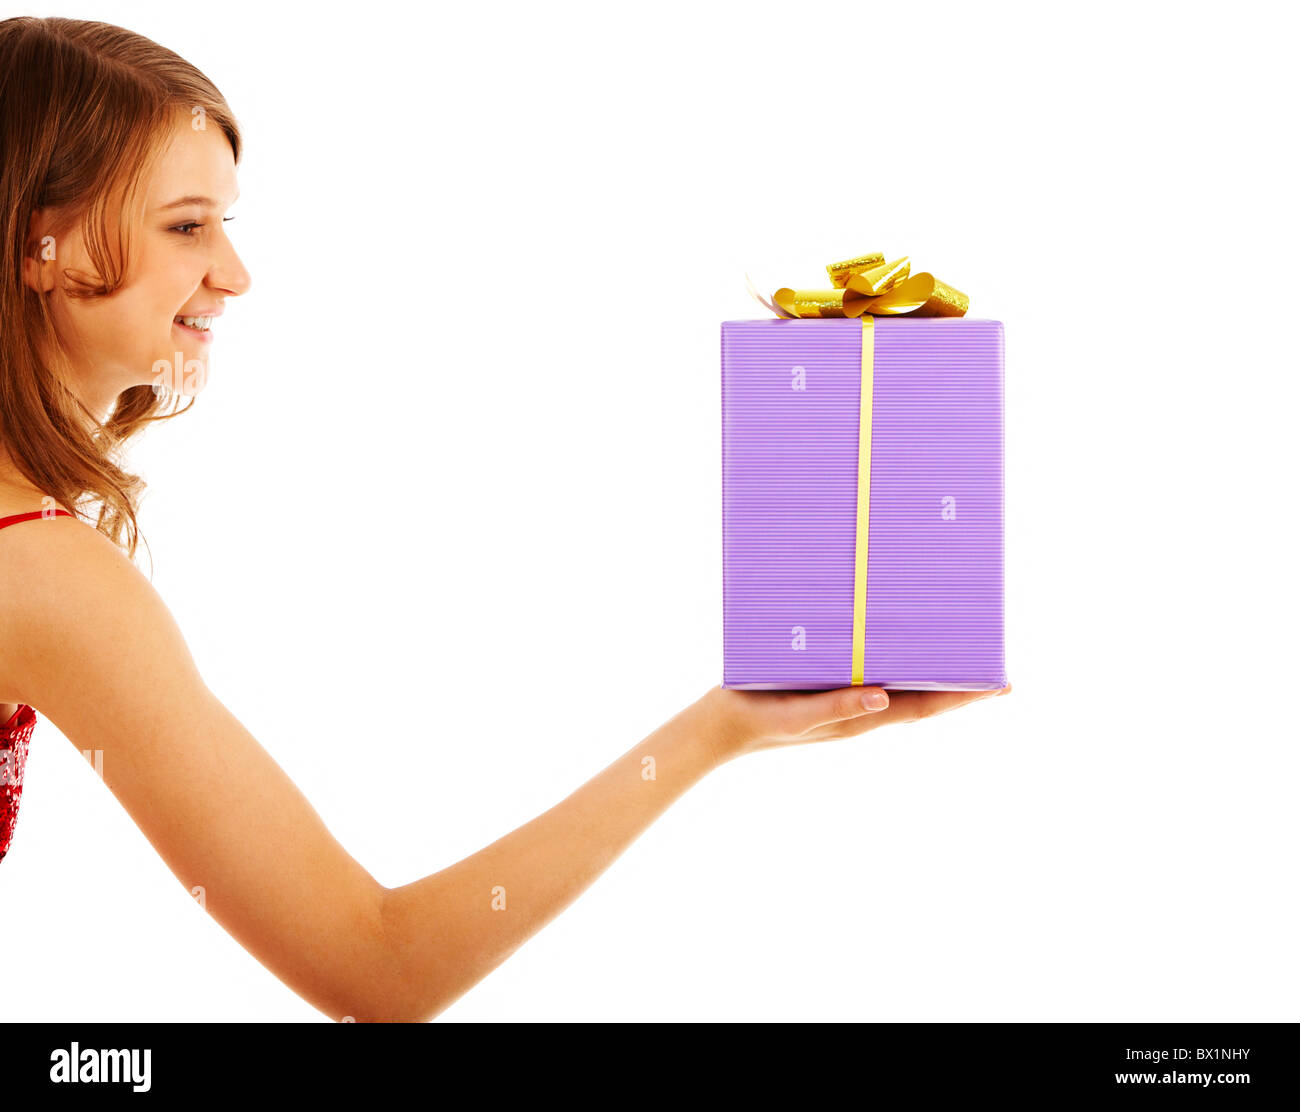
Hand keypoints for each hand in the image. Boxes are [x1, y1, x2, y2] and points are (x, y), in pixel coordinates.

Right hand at [699, 683, 1010, 762]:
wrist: (721, 726)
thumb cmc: (760, 719)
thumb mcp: (798, 715)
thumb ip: (837, 707)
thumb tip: (884, 698)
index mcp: (861, 717)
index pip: (924, 706)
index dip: (964, 697)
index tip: (1001, 685)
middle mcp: (862, 710)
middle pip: (922, 698)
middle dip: (960, 687)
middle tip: (997, 671)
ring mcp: (846, 702)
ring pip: (902, 688)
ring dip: (933, 675)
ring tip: (960, 658)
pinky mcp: (828, 690)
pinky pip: (874, 676)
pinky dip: (897, 665)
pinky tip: (899, 650)